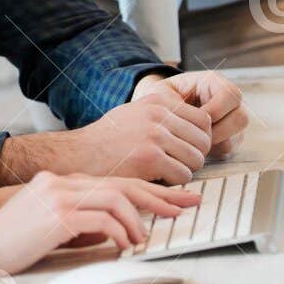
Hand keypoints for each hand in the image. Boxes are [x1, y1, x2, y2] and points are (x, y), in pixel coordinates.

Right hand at [0, 173, 200, 273]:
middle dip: (159, 196)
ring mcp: (59, 194)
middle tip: (187, 205)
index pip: (114, 180)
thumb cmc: (12, 245)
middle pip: (122, 182)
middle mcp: (61, 181)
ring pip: (116, 197)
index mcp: (60, 181)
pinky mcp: (57, 214)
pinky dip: (120, 232)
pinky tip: (124, 244)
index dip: (148, 191)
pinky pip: (102, 219)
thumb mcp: (51, 228)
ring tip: (144, 238)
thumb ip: (81, 223)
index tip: (176, 199)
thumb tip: (117, 232)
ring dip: (137, 220)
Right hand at [73, 87, 212, 183]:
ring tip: (165, 173)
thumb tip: (199, 124)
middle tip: (177, 165)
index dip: (199, 139)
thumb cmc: (105, 139)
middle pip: (203, 140)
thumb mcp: (135, 113)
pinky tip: (156, 180)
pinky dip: (174, 183)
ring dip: (185, 171)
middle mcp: (158, 114)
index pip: (204, 119)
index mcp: (157, 101)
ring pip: (196, 159)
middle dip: (194, 157)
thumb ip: (163, 115)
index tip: (186, 150)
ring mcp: (155, 134)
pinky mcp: (150, 157)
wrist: (79, 154)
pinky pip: (183, 175)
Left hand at [134, 71, 248, 159]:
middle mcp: (229, 102)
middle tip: (194, 134)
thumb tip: (184, 116)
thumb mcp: (162, 93)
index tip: (194, 117)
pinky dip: (212, 150)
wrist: (159, 111)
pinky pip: (229, 149)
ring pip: (237, 137)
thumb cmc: (161, 98)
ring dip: (214, 142)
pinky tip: (194, 146)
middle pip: (241, 117)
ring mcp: (231, 121)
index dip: (216, 109)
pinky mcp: (229, 138)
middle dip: (217, 130)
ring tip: (192, 141)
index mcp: (214, 83)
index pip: (231, 95)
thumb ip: (174, 101)